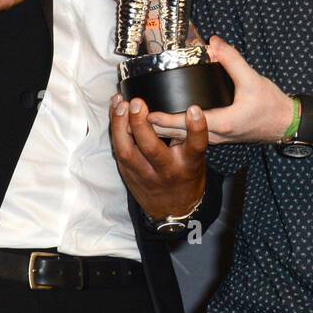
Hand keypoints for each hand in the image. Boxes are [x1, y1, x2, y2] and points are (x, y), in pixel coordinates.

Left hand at [109, 93, 207, 220]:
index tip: (194, 110)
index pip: (196, 147)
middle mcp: (166, 170)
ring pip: (126, 152)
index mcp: (188, 164)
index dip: (196, 129)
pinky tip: (115, 111)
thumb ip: (186, 138)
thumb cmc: (185, 177)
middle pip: (151, 149)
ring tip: (120, 105)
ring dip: (120, 126)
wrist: (174, 210)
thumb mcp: (195, 160)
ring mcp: (144, 174)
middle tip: (137, 103)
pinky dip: (115, 129)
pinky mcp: (128, 174)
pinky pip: (118, 150)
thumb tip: (172, 108)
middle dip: (141, 124)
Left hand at [147, 36, 293, 145]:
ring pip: (181, 138)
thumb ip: (232, 60)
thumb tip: (213, 43)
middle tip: (132, 114)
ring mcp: (215, 138)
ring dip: (161, 129)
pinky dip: (173, 130)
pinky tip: (162, 121)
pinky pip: (189, 136)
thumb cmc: (271, 105)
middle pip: (175, 135)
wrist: (285, 124)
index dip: (161, 119)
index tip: (143, 113)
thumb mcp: (253, 79)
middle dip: (152, 126)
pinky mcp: (217, 135)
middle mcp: (215, 135)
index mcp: (221, 123)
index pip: (183, 125)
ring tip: (140, 118)